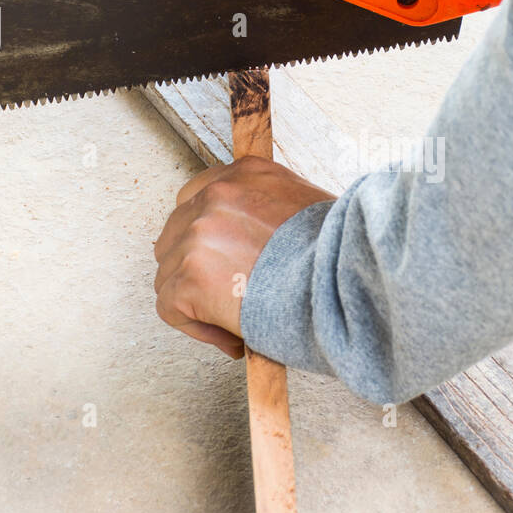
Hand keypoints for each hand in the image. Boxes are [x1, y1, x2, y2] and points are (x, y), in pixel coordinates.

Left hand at [153, 156, 335, 357]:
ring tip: (235, 321)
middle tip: (226, 294)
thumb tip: (259, 244)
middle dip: (196, 264)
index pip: (202, 194)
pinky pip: (171, 307)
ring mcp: (197, 235)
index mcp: (246, 174)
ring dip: (196, 298)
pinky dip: (197, 327)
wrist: (343, 281)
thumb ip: (272, 213)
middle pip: (177, 231)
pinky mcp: (189, 277)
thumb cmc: (339, 255)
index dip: (208, 233)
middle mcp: (216, 196)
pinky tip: (233, 338)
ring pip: (170, 271)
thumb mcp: (308, 208)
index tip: (222, 259)